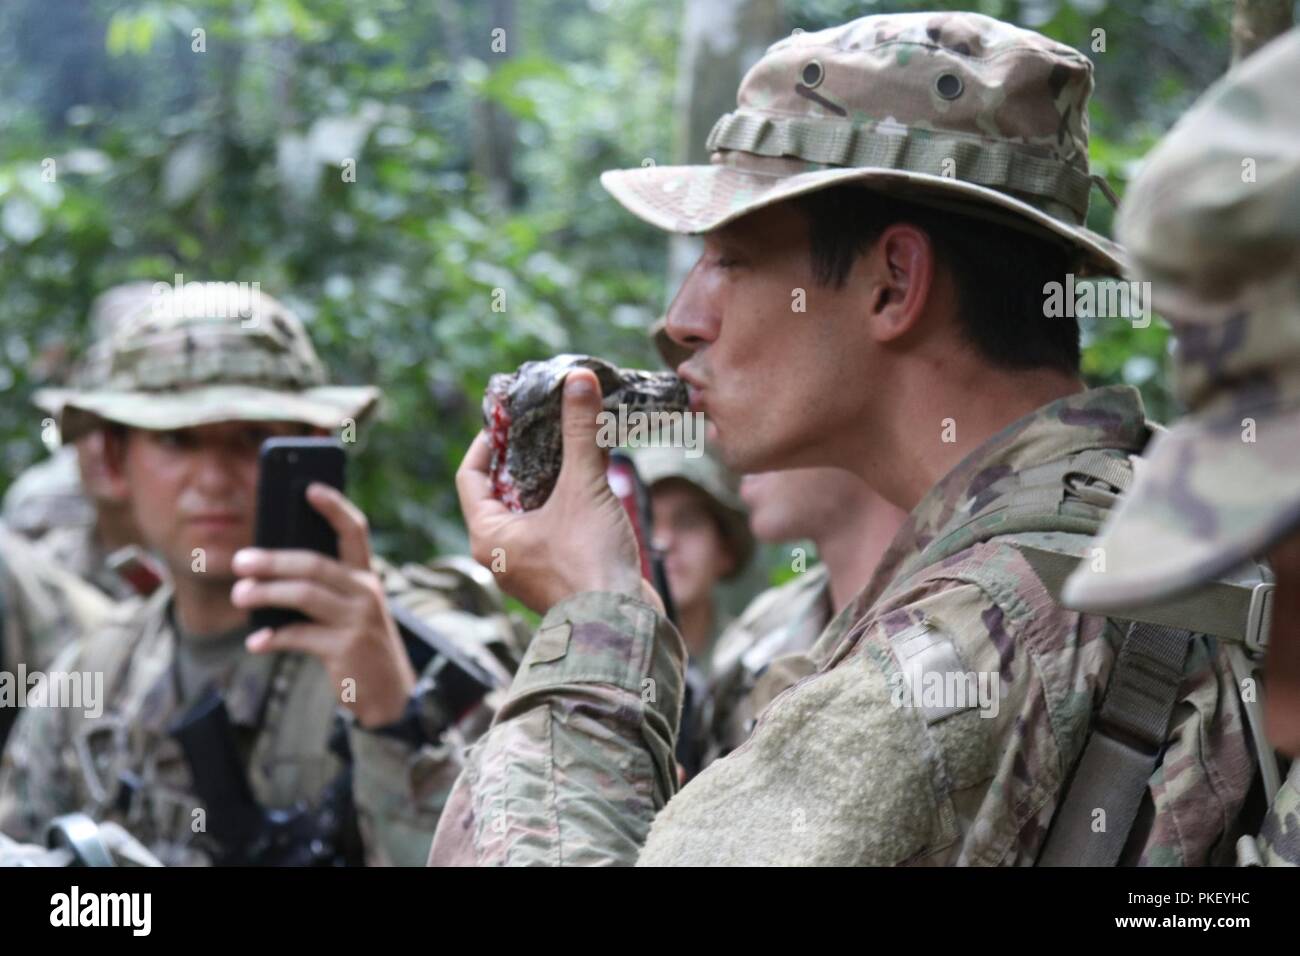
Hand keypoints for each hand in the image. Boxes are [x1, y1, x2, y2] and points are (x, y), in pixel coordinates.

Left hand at [230, 484, 415, 727]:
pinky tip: (255, 642)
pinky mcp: (346, 647)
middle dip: (273, 560)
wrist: (390, 694)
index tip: (309, 489)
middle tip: (241, 562)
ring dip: (266, 593)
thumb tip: (265, 573)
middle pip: (314, 564)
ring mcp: (358, 619)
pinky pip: (299, 635)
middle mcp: (366, 591)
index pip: (354, 531)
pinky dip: (273, 638)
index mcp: (366, 576)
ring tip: (240, 595)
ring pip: (304, 594)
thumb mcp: (349, 611)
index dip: (334, 508)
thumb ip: (322, 589)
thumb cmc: (359, 645)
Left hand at [458, 369, 660, 614]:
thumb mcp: (583, 487)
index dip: (489, 441)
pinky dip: (566, 501)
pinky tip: (592, 481)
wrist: (620, 625)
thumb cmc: (589, 563)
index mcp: (489, 535)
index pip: (470, 476)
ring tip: (573, 445)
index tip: (512, 417)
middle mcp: (501, 553)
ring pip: (530, 508)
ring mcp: (529, 566)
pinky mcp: (558, 573)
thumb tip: (579, 380)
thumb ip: (581, 431)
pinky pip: (553, 526)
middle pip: (502, 490)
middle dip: (526, 456)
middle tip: (547, 424)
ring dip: (550, 477)